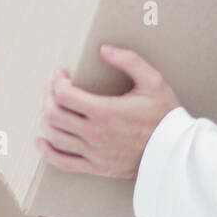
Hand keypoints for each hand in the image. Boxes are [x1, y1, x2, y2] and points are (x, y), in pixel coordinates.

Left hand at [35, 45, 179, 178]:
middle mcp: (94, 133)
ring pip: (54, 136)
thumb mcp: (153, 81)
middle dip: (49, 97)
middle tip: (54, 88)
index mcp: (105, 111)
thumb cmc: (165, 116)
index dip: (56, 81)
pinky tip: (41, 141)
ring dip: (47, 119)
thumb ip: (129, 61)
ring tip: (52, 107)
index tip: (61, 74)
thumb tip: (104, 49)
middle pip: (53, 115)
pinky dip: (47, 151)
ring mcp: (93, 153)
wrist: (175, 152)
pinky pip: (62, 162)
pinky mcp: (96, 167)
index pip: (63, 95)